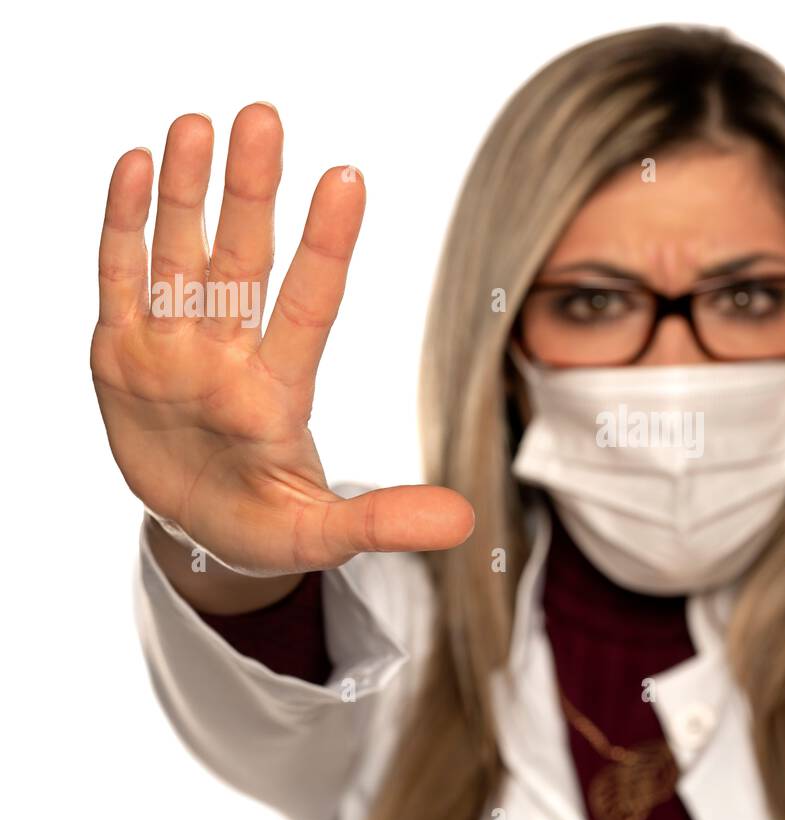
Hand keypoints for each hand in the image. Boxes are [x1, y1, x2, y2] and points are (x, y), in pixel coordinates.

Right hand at [92, 105, 473, 576]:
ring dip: (187, 193)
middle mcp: (228, 356)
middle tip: (264, 118)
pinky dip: (125, 226)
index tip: (348, 179)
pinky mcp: (123, 354)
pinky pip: (120, 279)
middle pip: (243, 261)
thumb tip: (463, 520)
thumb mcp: (321, 536)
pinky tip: (138, 166)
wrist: (197, 527)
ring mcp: (175, 350)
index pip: (309, 305)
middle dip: (249, 192)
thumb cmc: (264, 526)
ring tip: (199, 123)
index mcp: (278, 393)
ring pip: (181, 255)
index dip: (326, 245)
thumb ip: (382, 521)